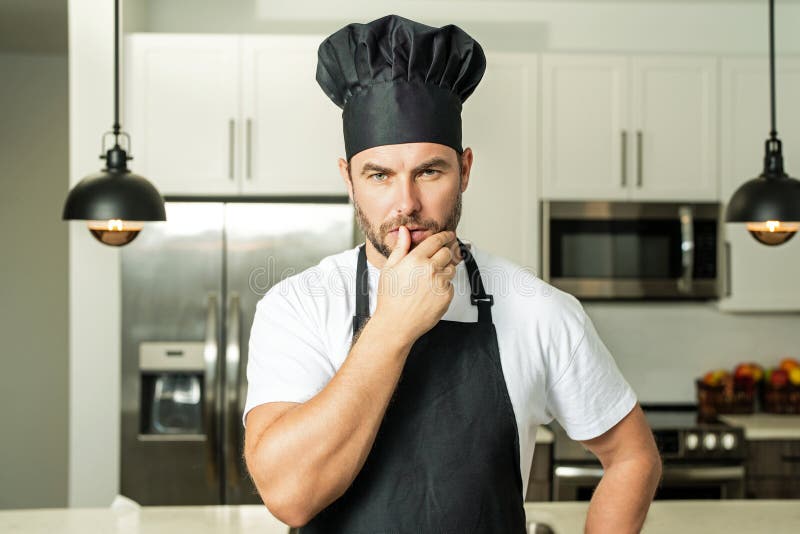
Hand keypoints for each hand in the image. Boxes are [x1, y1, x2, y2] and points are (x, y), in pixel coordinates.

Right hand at [374, 227, 458, 342]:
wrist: (396, 324)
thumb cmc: (390, 298)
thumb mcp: (390, 269)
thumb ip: (401, 248)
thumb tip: (404, 231)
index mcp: (416, 259)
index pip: (436, 240)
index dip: (444, 236)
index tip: (448, 235)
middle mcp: (430, 269)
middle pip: (447, 252)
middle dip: (443, 254)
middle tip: (434, 262)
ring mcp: (440, 283)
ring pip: (451, 269)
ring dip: (444, 270)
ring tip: (428, 281)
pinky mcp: (446, 296)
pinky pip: (450, 285)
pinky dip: (443, 287)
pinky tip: (429, 294)